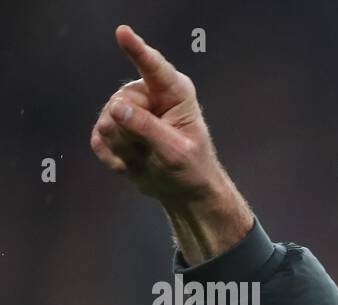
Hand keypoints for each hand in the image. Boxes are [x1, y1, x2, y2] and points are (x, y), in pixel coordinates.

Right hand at [90, 25, 221, 201]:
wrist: (182, 191)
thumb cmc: (190, 168)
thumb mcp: (175, 152)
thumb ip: (148, 128)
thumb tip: (116, 107)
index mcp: (174, 92)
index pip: (154, 67)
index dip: (137, 49)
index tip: (123, 32)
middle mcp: (148, 93)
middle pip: (121, 104)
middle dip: (133, 134)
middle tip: (154, 152)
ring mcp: (128, 108)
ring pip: (106, 122)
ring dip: (125, 148)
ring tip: (146, 156)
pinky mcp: (112, 126)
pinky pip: (98, 139)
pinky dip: (114, 158)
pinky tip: (133, 163)